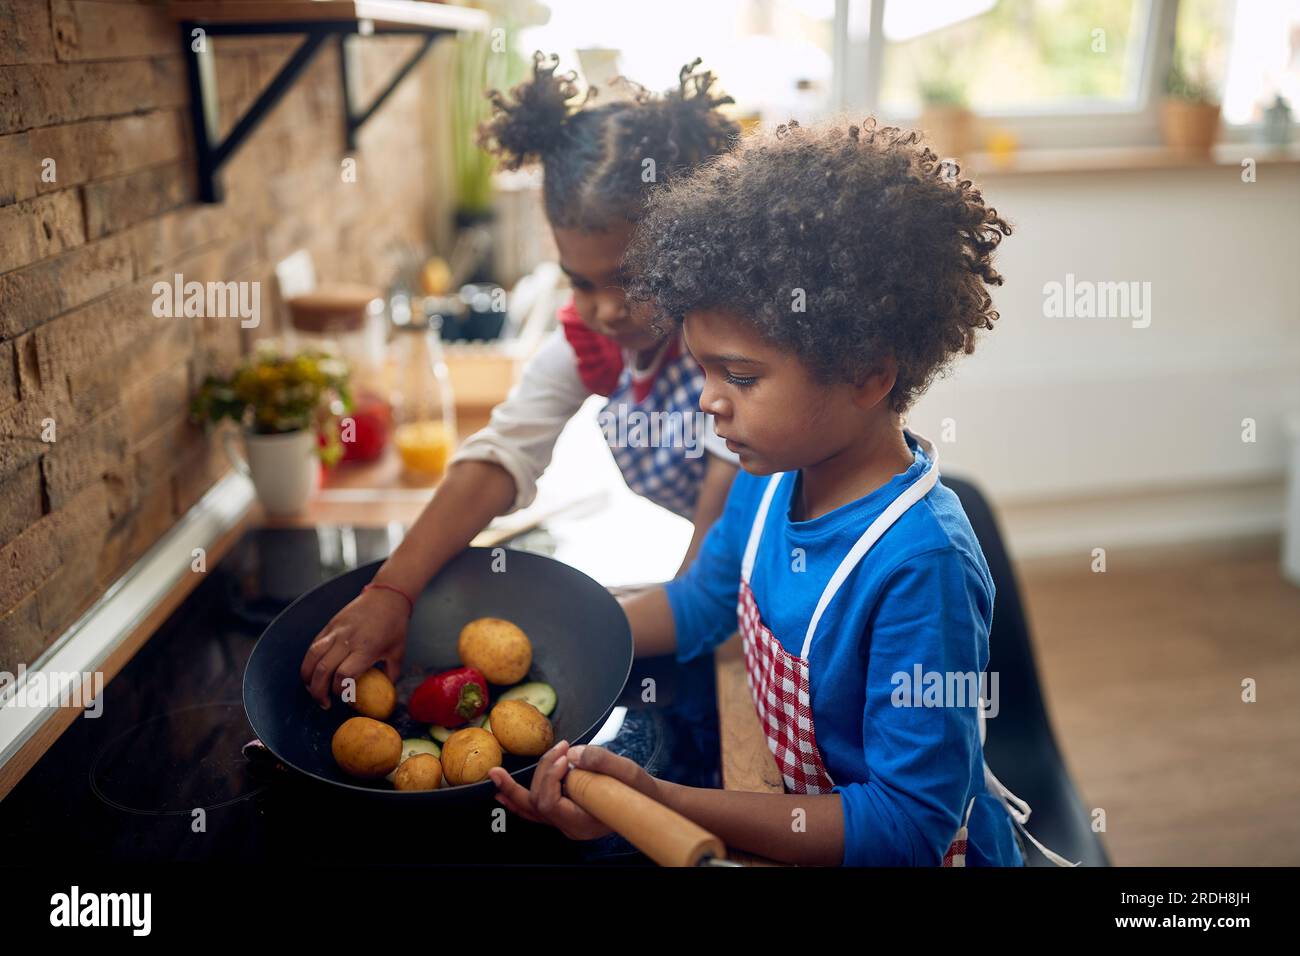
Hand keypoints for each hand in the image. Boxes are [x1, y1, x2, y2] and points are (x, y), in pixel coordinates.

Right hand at [299, 587, 408, 708]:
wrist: (386, 596)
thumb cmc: (394, 625)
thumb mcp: (398, 652)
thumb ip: (391, 674)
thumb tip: (385, 692)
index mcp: (366, 649)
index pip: (343, 675)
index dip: (339, 691)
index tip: (344, 698)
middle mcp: (347, 640)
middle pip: (323, 670)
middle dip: (319, 692)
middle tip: (324, 703)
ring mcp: (336, 632)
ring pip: (312, 657)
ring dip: (307, 677)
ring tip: (312, 690)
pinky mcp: (330, 625)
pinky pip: (313, 646)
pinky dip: (309, 661)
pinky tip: (312, 672)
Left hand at [488, 741, 662, 841]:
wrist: (651, 801)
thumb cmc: (639, 789)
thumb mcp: (626, 771)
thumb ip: (600, 761)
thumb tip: (575, 753)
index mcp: (583, 821)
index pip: (550, 803)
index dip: (550, 777)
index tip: (566, 755)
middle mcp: (571, 826)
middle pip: (536, 806)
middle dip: (527, 780)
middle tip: (509, 767)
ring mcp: (567, 822)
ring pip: (532, 810)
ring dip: (514, 791)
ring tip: (496, 777)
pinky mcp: (566, 812)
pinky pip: (538, 810)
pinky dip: (520, 800)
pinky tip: (505, 793)